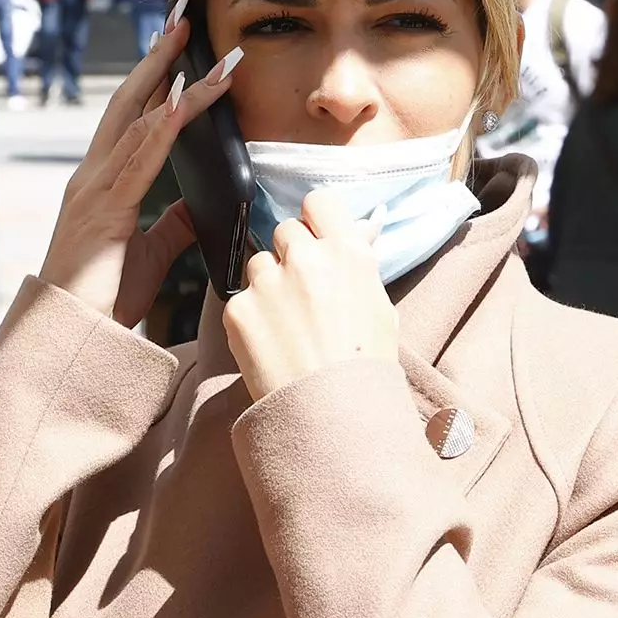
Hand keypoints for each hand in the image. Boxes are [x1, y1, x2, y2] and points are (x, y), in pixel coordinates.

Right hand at [38, 7, 241, 321]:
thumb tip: (200, 205)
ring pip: (140, 120)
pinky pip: (141, 157)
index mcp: (101, 182)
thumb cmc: (106, 296)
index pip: (132, 116)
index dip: (155, 77)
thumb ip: (172, 224)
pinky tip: (185, 99)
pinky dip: (165, 124)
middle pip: (128, 100)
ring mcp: (94, 188)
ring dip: (175, 80)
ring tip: (201, 46)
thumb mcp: (150, 252)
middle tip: (182, 15)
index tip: (178, 42)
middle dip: (157, 56)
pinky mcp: (105, 209)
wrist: (73, 335)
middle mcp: (92, 174)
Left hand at [222, 191, 395, 401]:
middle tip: (302, 293)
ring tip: (285, 326)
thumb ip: (359, 264)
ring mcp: (267, 282)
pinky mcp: (238, 308)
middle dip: (290, 255)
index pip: (318, 202)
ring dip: (267, 285)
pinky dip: (250, 318)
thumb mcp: (380, 308)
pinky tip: (270, 345)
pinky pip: (239, 299)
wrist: (332, 415)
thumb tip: (359, 229)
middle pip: (284, 230)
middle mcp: (305, 258)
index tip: (315, 236)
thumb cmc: (364, 367)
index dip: (315, 219)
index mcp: (346, 252)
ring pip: (257, 264)